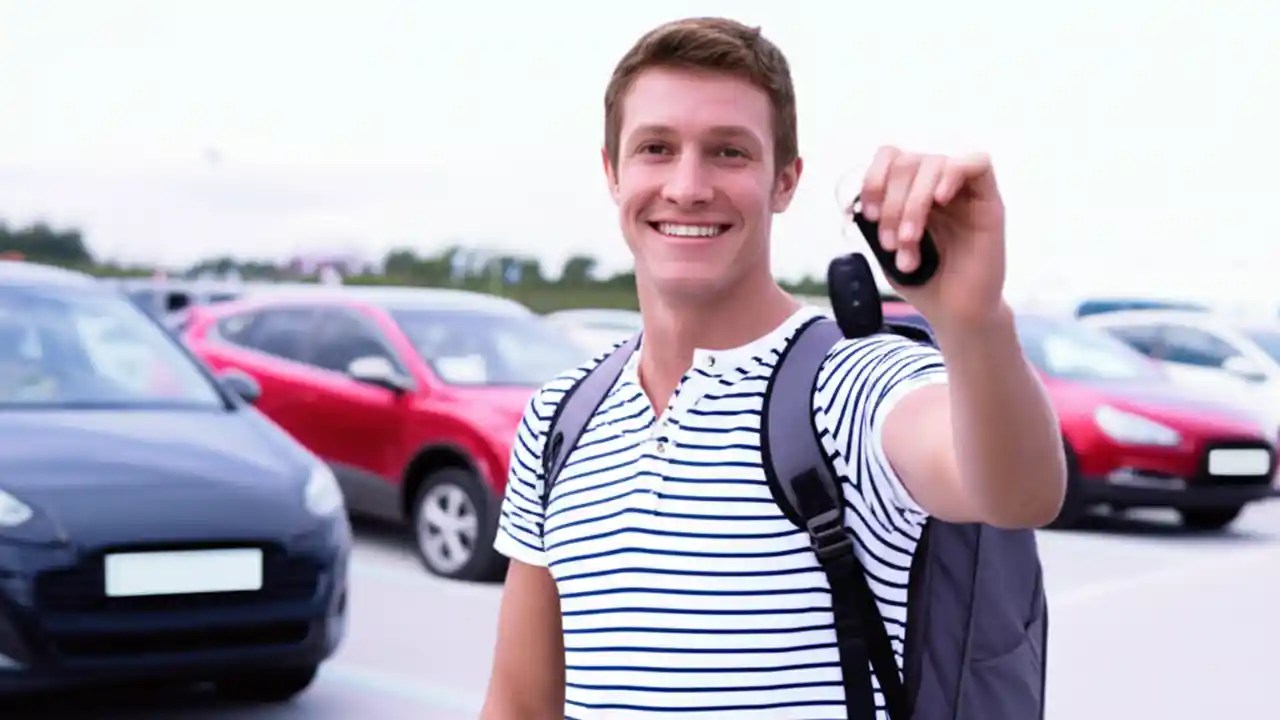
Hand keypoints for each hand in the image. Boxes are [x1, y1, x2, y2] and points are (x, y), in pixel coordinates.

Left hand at [857, 146, 1007, 328]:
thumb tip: (860, 203)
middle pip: (908, 161)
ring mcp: (963, 192)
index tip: (867, 215)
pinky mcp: (989, 201)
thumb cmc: (924, 282)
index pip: (891, 157)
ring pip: (935, 162)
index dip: (874, 179)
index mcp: (910, 193)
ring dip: (914, 203)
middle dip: (891, 203)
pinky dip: (952, 174)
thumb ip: (876, 222)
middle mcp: (935, 187)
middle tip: (891, 243)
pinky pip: (977, 163)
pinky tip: (940, 201)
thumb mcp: (889, 250)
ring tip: (910, 240)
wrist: (957, 313)